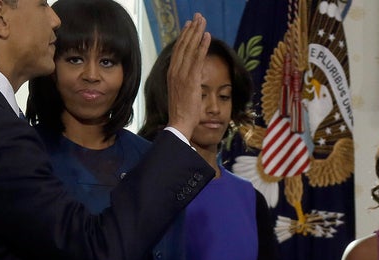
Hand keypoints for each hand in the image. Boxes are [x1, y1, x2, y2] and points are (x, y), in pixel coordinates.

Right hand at [166, 14, 211, 139]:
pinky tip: (207, 36)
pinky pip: (197, 59)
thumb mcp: (181, 92)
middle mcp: (175, 71)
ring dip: (197, 33)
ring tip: (203, 21)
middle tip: (198, 16)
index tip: (190, 24)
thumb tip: (189, 76)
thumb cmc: (182, 111)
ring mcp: (182, 75)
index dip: (184, 35)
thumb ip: (183, 81)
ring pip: (190, 49)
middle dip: (191, 29)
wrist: (179, 123)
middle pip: (183, 45)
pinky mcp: (191, 80)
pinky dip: (202, 46)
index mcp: (172, 73)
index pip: (178, 50)